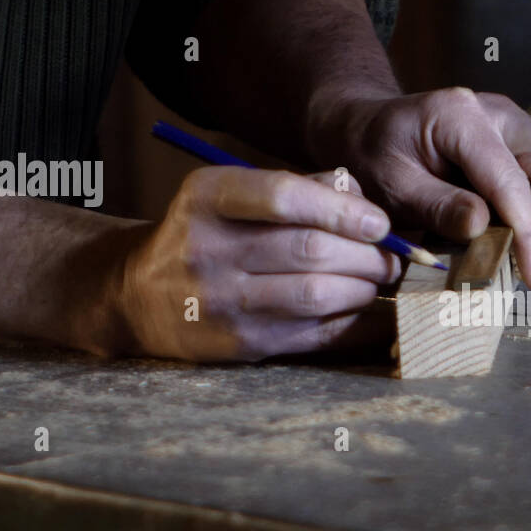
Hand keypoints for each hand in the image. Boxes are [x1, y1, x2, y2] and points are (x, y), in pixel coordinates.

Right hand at [116, 167, 401, 360]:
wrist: (140, 295)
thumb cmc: (208, 235)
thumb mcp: (233, 194)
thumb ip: (299, 186)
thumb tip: (362, 198)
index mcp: (208, 198)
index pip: (284, 196)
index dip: (343, 210)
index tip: (378, 223)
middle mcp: (208, 249)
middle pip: (311, 249)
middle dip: (367, 254)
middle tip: (391, 257)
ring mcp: (223, 301)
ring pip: (318, 294)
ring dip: (364, 288)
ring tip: (376, 281)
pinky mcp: (242, 343)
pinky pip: (316, 334)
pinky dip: (355, 322)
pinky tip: (367, 311)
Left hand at [308, 88, 530, 289]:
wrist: (368, 130)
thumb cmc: (373, 156)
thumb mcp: (390, 185)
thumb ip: (435, 205)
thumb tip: (482, 227)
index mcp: (459, 116)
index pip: (511, 178)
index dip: (528, 230)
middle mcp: (498, 113)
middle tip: (522, 260)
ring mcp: (514, 125)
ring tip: (510, 242)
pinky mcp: (520, 142)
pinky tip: (508, 225)